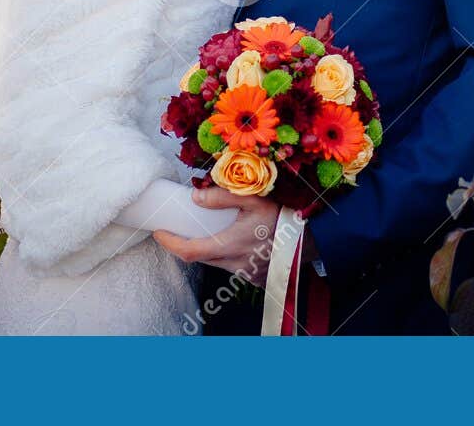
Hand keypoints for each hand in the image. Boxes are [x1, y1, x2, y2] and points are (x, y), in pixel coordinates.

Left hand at [153, 187, 279, 282]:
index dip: (169, 243)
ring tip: (216, 229)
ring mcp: (246, 274)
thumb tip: (195, 197)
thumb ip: (223, 194)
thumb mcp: (254, 197)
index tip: (159, 232)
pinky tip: (240, 240)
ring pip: (218, 262)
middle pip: (201, 258)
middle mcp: (235, 265)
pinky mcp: (256, 278)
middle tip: (184, 226)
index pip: (188, 251)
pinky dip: (229, 255)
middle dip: (188, 243)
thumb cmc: (285, 216)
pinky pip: (234, 267)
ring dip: (211, 248)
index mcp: (230, 246)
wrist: (314, 239)